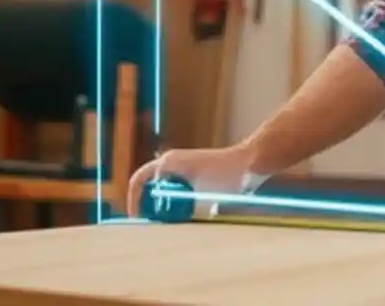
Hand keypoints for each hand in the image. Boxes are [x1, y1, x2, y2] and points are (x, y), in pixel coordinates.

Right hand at [125, 144, 262, 218]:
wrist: (249, 163)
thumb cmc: (226, 175)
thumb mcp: (198, 192)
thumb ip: (175, 202)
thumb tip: (157, 216)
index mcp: (168, 163)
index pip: (139, 181)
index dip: (134, 200)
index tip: (138, 219)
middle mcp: (172, 162)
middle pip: (148, 184)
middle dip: (146, 204)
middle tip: (151, 224)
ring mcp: (183, 166)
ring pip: (162, 188)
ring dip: (161, 204)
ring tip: (166, 221)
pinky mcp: (194, 173)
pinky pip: (175, 188)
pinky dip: (174, 201)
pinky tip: (184, 215)